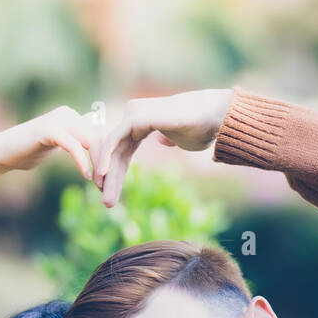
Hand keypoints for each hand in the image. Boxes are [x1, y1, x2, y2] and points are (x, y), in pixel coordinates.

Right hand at [0, 106, 100, 190]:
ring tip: (98, 183)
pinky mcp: (50, 129)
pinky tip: (86, 175)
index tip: (108, 179)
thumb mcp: (57, 145)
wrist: (2, 153)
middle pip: (98, 137)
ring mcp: (59, 119)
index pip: (99, 134)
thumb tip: (92, 135)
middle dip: (104, 162)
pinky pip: (73, 146)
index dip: (106, 157)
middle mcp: (68, 113)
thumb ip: (74, 140)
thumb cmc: (28, 152)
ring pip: (89, 141)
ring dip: (97, 164)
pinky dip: (81, 161)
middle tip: (106, 185)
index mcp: (72, 116)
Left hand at [91, 88, 234, 206]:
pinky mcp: (136, 116)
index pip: (124, 151)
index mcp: (142, 123)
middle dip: (110, 178)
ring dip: (107, 174)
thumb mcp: (180, 139)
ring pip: (113, 148)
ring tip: (106, 198)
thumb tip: (162, 140)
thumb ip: (168, 138)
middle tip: (107, 203)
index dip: (117, 173)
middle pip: (117, 152)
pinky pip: (115, 140)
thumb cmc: (201, 128)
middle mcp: (134, 116)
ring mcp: (134, 113)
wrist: (215, 117)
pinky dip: (107, 158)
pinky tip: (103, 175)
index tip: (111, 194)